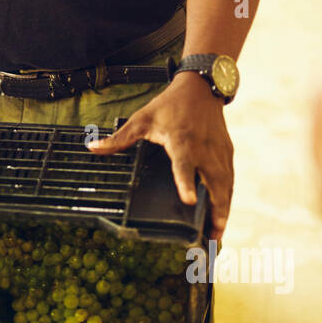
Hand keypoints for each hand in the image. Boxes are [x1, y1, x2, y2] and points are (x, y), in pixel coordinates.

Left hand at [88, 72, 233, 242]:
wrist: (201, 87)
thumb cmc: (169, 105)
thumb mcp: (142, 119)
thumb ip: (119, 138)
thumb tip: (92, 147)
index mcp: (183, 141)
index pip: (184, 164)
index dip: (186, 182)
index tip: (189, 201)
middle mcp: (204, 149)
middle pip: (214, 182)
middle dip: (214, 209)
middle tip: (211, 235)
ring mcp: (219, 152)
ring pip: (225, 185)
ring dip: (224, 210)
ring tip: (217, 235)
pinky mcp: (226, 154)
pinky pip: (229, 180)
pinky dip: (227, 200)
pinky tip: (222, 218)